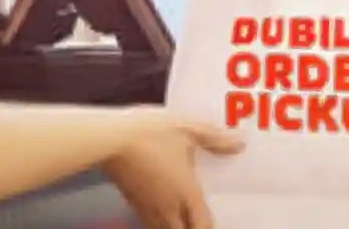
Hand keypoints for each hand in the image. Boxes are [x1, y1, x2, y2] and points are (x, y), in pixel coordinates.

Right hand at [104, 108, 243, 228]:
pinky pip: (148, 220)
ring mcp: (146, 206)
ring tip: (181, 219)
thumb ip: (214, 139)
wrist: (109, 138)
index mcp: (186, 192)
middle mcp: (167, 206)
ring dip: (173, 227)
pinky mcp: (131, 200)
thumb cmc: (151, 132)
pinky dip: (157, 221)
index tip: (211, 226)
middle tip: (198, 222)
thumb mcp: (188, 129)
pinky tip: (160, 209)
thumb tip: (239, 145)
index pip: (202, 225)